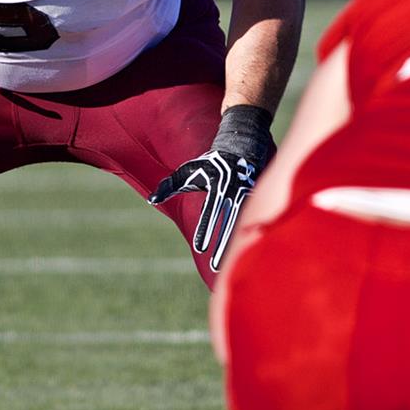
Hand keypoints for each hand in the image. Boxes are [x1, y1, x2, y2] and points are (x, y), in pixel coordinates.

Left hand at [150, 104, 275, 272]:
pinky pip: (256, 217)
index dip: (206, 231)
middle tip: (214, 266)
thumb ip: (170, 186)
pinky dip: (253, 233)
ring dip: (236, 243)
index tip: (199, 248)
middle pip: (227, 223)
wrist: (242, 144)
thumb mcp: (188, 171)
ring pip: (242, 222)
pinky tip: (250, 249)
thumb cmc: (210, 161)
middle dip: (221, 246)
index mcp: (216, 186)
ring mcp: (248, 195)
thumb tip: (151, 200)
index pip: (210, 213)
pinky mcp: (259, 196)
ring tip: (231, 262)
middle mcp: (234, 192)